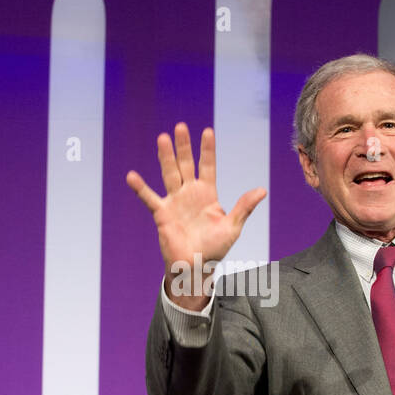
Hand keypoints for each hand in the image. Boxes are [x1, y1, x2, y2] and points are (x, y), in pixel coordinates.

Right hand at [126, 123, 265, 309]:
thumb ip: (244, 207)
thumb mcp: (232, 227)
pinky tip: (131, 176)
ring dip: (165, 157)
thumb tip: (262, 190)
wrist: (196, 267)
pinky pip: (150, 198)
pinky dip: (141, 188)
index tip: (207, 131)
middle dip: (184, 147)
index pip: (207, 166)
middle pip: (186, 164)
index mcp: (208, 194)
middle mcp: (190, 194)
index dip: (207, 150)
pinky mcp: (162, 214)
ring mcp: (175, 202)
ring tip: (162, 138)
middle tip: (181, 127)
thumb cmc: (215, 249)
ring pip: (169, 174)